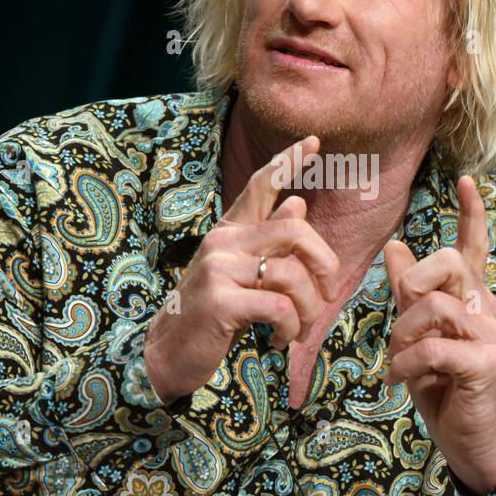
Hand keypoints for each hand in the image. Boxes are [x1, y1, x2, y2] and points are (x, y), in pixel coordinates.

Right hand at [143, 136, 340, 404]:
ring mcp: (219, 269)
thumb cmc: (210, 314)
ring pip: (292, 276)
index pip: (260, 185)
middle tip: (328, 295)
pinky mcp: (221, 301)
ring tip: (296, 330)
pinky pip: (280, 307)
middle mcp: (223, 242)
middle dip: (324, 264)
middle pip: (295, 232)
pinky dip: (290, 329)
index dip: (288, 160)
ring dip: (308, 310)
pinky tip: (278, 340)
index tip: (314, 141)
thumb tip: (297, 203)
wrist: (167, 354)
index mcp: (229, 232)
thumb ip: (266, 241)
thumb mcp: (239, 273)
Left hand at [382, 175, 495, 495]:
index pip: (474, 247)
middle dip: (413, 283)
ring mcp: (490, 333)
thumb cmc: (442, 389)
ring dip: (402, 336)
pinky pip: (432, 345)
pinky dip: (406, 364)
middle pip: (448, 262)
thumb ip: (407, 295)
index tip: (466, 181)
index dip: (471, 214)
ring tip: (398, 364)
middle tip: (400, 325)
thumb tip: (395, 247)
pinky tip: (401, 381)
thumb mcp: (416, 337)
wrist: (468, 441)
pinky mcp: (485, 360)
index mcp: (471, 299)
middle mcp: (487, 308)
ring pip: (433, 305)